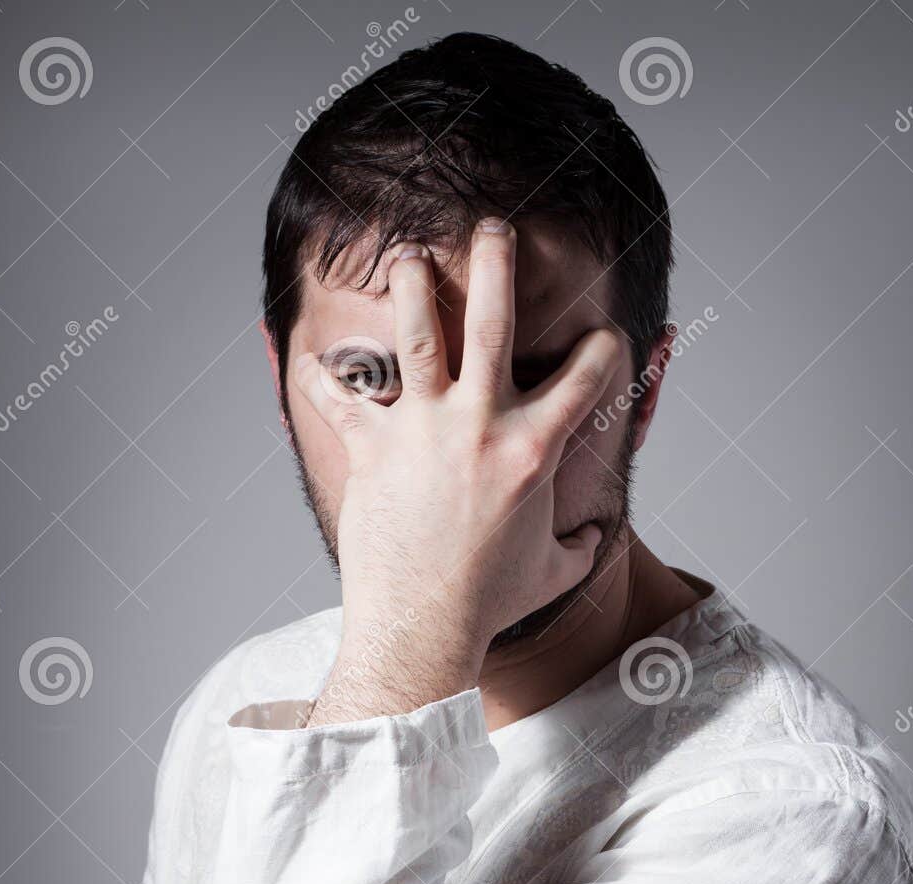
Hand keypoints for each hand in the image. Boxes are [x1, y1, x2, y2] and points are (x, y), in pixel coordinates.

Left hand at [293, 219, 619, 723]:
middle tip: (493, 229)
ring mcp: (422, 428)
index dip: (604, 349)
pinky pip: (339, 399)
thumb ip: (579, 545)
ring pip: (417, 331)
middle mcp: (480, 422)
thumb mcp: (555, 573)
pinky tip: (309, 359)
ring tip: (408, 256)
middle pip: (493, 318)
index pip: (586, 375)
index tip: (603, 341)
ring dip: (411, 285)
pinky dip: (322, 379)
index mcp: (535, 448)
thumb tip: (592, 538)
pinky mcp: (373, 447)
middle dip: (495, 263)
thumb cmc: (490, 604)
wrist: (423, 626)